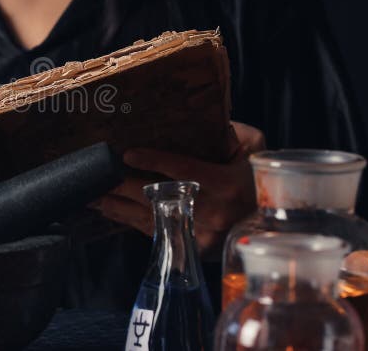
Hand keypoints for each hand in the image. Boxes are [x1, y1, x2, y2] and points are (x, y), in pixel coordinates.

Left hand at [93, 121, 264, 254]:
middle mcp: (212, 212)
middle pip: (157, 197)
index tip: (127, 153)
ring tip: (92, 195)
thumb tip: (202, 119)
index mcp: (225, 184)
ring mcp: (200, 234)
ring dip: (118, 206)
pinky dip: (129, 221)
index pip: (183, 170)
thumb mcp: (253, 148)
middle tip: (97, 176)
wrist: (275, 224)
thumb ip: (230, 132)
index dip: (154, 161)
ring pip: (150, 218)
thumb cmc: (258, 178)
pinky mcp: (192, 248)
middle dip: (123, 187)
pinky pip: (155, 233)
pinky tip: (110, 210)